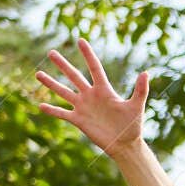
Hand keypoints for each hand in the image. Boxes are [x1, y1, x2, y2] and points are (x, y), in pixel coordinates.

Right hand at [35, 38, 148, 157]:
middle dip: (63, 65)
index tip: (80, 40)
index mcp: (104, 90)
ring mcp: (83, 107)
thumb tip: (146, 72)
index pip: (94, 68)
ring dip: (51, 83)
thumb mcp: (136, 106)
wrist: (125, 144)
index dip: (88, 55)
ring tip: (38, 74)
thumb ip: (140, 90)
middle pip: (74, 76)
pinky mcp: (79, 120)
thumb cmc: (133, 125)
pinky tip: (40, 105)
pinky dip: (52, 110)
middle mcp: (91, 96)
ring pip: (64, 92)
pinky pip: (62, 114)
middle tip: (51, 52)